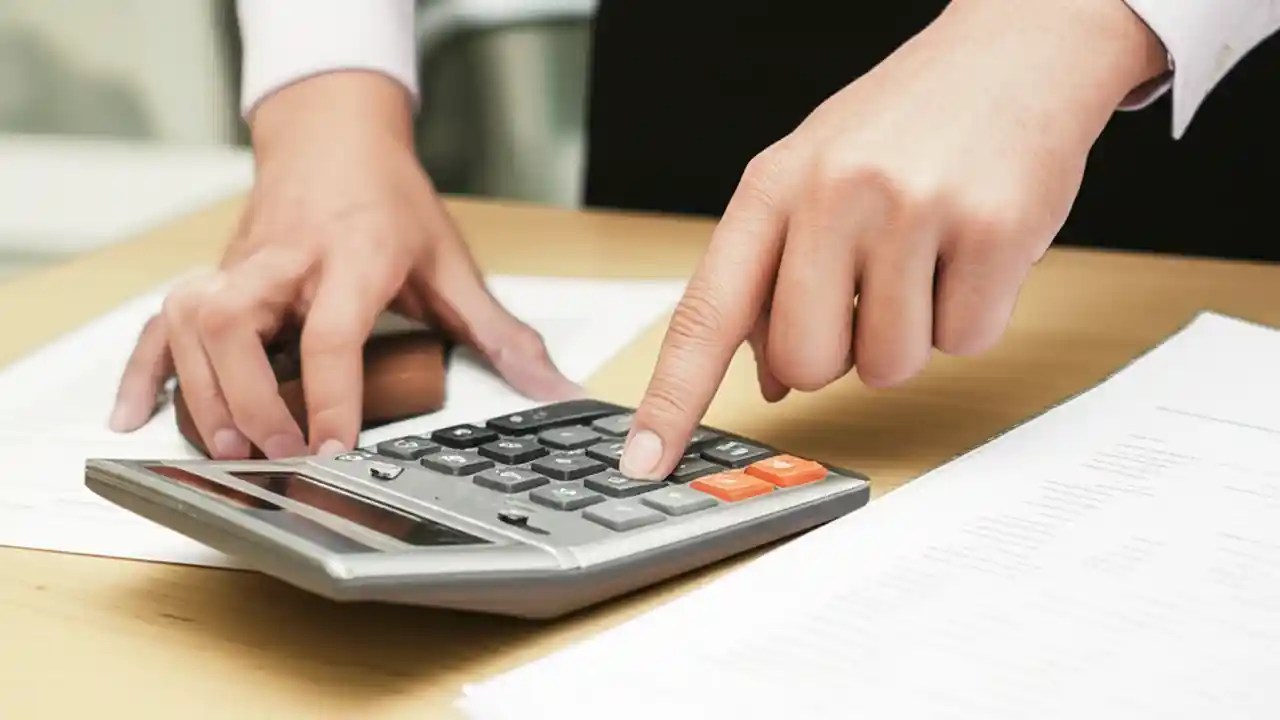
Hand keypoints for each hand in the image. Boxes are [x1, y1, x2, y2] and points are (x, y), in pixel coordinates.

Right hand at [110, 72, 580, 457]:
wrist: (334, 139)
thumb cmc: (388, 199)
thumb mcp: (451, 263)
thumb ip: (498, 332)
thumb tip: (551, 388)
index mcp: (352, 257)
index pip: (331, 332)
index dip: (330, 396)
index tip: (334, 448)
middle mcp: (285, 261)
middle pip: (237, 324)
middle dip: (251, 398)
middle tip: (280, 451)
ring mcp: (238, 267)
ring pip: (189, 322)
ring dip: (202, 391)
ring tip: (233, 448)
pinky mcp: (212, 278)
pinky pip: (157, 324)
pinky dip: (144, 372)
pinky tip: (136, 417)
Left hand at [620, 0, 1166, 478]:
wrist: (1017, 48)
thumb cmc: (904, 123)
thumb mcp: (811, 178)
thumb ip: (775, 275)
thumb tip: (766, 382)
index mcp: (771, 187)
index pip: (706, 313)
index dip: (673, 398)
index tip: (646, 462)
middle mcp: (832, 196)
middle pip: (807, 365)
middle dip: (839, 357)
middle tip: (869, 296)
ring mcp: (914, 209)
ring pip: (892, 367)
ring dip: (912, 335)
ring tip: (927, 258)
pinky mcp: (994, 228)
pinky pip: (967, 340)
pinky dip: (972, 313)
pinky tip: (973, 250)